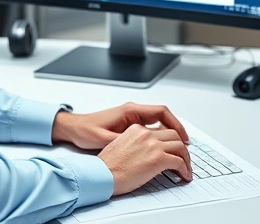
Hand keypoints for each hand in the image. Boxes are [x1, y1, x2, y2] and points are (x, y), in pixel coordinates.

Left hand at [51, 102, 188, 150]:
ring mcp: (131, 116)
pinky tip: (161, 144)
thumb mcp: (104, 139)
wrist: (74, 128)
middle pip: (162, 116)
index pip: (160, 112)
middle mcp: (132, 111)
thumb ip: (122, 142)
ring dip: (168, 131)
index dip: (175, 124)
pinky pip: (150, 125)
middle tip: (185, 144)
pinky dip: (159, 133)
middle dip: (176, 129)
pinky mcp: (128, 123)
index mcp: (130, 111)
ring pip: (157, 121)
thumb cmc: (86, 130)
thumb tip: (138, 148)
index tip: (183, 137)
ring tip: (177, 146)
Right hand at [98, 124, 191, 195]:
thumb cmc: (107, 165)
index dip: (170, 140)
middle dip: (181, 147)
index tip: (174, 147)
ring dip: (186, 159)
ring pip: (180, 147)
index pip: (160, 130)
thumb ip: (134, 143)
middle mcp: (146, 134)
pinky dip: (185, 169)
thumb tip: (144, 152)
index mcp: (136, 129)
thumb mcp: (119, 145)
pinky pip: (179, 162)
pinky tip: (184, 176)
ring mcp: (153, 145)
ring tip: (186, 168)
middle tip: (184, 157)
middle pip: (173, 135)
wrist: (102, 175)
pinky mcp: (158, 159)